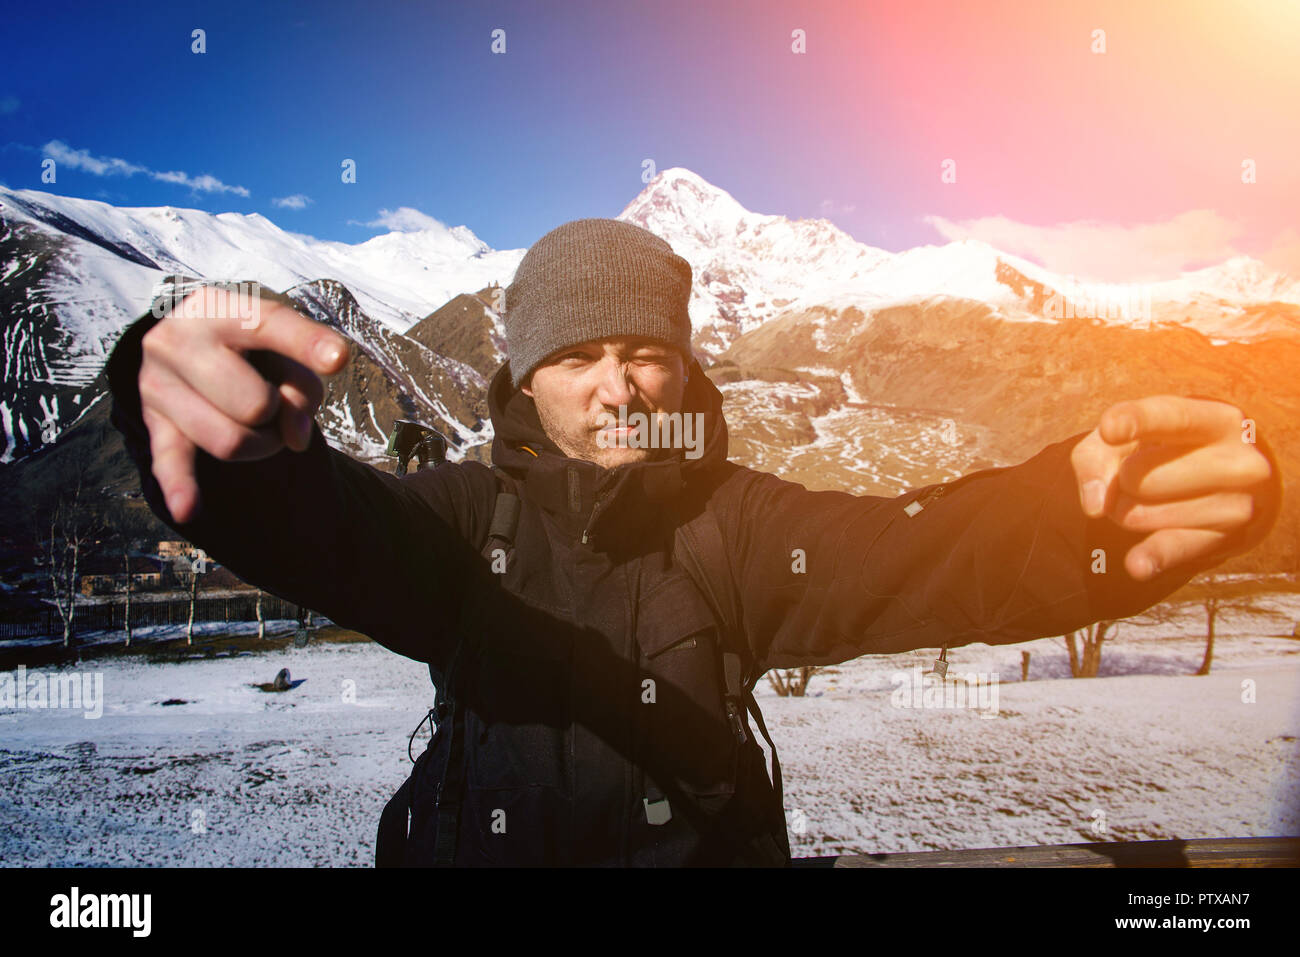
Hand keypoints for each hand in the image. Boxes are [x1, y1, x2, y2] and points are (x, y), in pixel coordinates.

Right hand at [138, 284, 349, 523]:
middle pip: (255, 404)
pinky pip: (169, 462)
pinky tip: (190, 508)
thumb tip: (295, 437)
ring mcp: (158, 384)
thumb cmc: (249, 347)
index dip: (307, 344)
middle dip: (279, 415)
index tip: (338, 358)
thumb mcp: (282, 350)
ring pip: (230, 442)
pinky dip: (181, 488)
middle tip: (276, 406)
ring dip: (260, 446)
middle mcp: (178, 340)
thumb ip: (301, 384)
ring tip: (258, 427)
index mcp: (218, 309)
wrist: (187, 344)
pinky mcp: (153, 422)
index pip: (269, 326)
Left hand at [1069, 395, 1273, 580]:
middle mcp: (1239, 460)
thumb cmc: (1169, 447)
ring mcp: (1238, 504)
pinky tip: (1136, 565)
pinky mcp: (1225, 541)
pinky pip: (1172, 549)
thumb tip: (1096, 506)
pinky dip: (1150, 558)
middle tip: (1141, 475)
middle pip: (1136, 477)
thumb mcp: (1131, 435)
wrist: (1238, 480)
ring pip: (1137, 515)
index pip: (1172, 418)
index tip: (1109, 428)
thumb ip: (1096, 455)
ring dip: (1126, 511)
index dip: (1137, 421)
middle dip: (1120, 481)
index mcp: (1218, 419)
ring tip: (1155, 497)